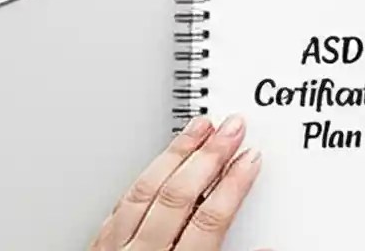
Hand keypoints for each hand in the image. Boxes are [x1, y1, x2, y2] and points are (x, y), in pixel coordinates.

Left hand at [89, 115, 263, 250]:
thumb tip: (266, 249)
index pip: (209, 221)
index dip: (233, 186)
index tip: (251, 158)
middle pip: (178, 196)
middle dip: (209, 156)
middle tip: (232, 127)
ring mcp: (115, 248)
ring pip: (146, 190)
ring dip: (176, 154)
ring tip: (199, 128)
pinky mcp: (97, 245)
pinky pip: (121, 203)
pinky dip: (145, 177)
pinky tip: (160, 161)